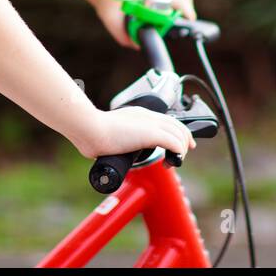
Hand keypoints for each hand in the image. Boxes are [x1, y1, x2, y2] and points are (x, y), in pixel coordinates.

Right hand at [74, 105, 195, 160]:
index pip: (167, 119)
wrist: (90, 129)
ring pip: (179, 134)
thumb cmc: (94, 133)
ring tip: (173, 162)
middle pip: (177, 125)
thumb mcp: (111, 133)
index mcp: (140, 114)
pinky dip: (177, 153)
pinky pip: (174, 143)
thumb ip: (119, 138)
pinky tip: (170, 162)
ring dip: (180, 150)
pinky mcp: (151, 134)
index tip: (180, 143)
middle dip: (185, 139)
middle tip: (184, 153)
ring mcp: (150, 124)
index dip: (177, 131)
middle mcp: (148, 116)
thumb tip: (117, 151)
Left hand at [85, 0, 196, 48]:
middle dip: (186, 7)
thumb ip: (125, 38)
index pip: (177, 1)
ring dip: (181, 0)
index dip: (185, 11)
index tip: (189, 19)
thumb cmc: (107, 1)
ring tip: (181, 12)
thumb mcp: (114, 23)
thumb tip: (138, 45)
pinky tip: (172, 2)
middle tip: (186, 19)